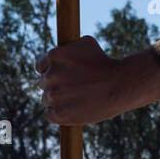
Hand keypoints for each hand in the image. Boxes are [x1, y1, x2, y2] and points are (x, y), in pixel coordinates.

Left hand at [36, 38, 159, 124]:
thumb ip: (67, 47)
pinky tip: (71, 110)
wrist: (119, 85)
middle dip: (55, 85)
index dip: (51, 71)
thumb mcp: (86, 43)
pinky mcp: (58, 114)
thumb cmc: (105, 63)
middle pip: (43, 83)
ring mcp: (53, 96)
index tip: (61, 76)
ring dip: (57, 100)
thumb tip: (60, 49)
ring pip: (46, 99)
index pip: (40, 67)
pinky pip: (50, 115)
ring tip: (75, 99)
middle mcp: (50, 75)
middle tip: (71, 88)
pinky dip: (58, 114)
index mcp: (53, 56)